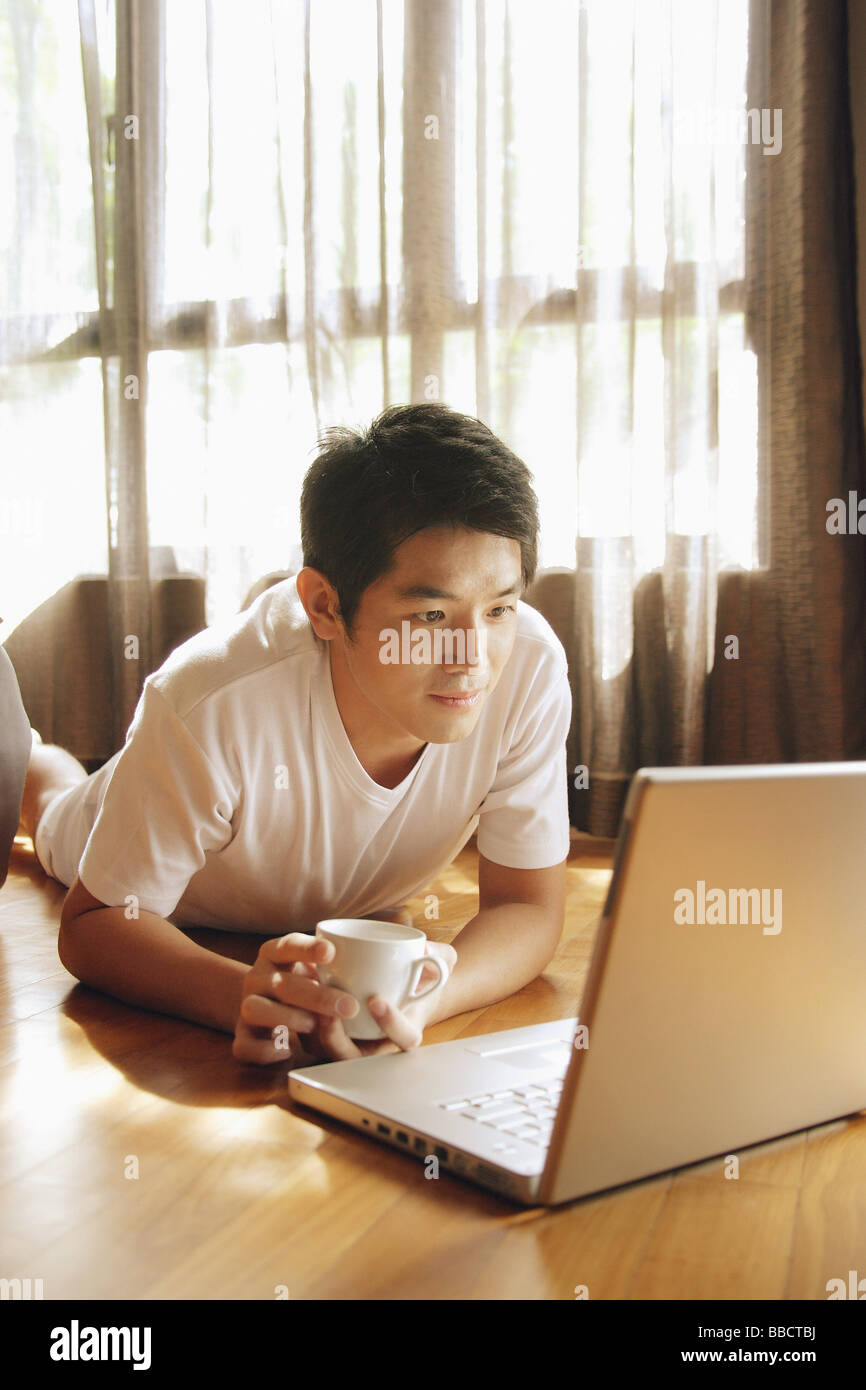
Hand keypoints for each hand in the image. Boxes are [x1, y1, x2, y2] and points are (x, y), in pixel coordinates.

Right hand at [232, 931, 360, 1065]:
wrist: (262, 1006)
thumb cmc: (300, 982)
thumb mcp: (313, 966)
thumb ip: (336, 962)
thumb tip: (394, 960)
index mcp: (274, 953)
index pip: (288, 945)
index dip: (307, 949)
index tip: (331, 952)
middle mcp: (257, 977)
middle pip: (281, 983)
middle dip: (316, 996)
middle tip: (349, 1006)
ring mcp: (246, 1006)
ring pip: (255, 1010)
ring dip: (288, 1017)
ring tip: (314, 1024)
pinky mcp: (242, 1036)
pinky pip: (244, 1045)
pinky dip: (264, 1050)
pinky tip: (286, 1050)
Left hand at [289, 940, 456, 1062]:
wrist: (398, 982)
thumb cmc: (419, 975)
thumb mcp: (435, 964)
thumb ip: (441, 957)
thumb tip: (428, 954)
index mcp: (406, 1031)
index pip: (404, 1039)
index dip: (391, 1025)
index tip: (377, 1001)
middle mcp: (377, 1046)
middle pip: (353, 1058)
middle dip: (338, 1039)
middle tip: (329, 1012)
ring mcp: (350, 1042)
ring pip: (326, 1051)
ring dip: (312, 1031)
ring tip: (305, 1001)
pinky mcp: (327, 1033)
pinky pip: (310, 1037)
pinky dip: (301, 1019)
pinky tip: (296, 989)